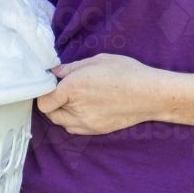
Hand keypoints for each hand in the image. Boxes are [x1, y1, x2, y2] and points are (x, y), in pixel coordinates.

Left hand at [36, 53, 156, 134]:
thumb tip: (55, 72)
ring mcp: (86, 123)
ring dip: (63, 113)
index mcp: (73, 87)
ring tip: (77, 100)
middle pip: (50, 114)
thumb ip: (72, 68)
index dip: (45, 93)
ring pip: (62, 123)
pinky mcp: (95, 131)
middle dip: (52, 103)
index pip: (44, 101)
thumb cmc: (126, 73)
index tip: (51, 85)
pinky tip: (86, 108)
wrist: (150, 95)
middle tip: (64, 91)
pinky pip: (75, 129)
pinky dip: (74, 121)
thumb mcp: (97, 61)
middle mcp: (76, 109)